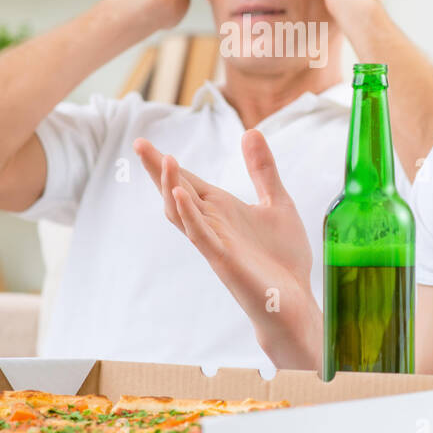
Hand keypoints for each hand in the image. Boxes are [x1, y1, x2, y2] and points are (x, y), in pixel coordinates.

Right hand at [133, 129, 321, 369]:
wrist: (294, 302)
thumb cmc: (283, 259)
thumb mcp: (277, 203)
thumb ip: (262, 170)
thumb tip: (250, 131)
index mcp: (221, 210)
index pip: (187, 182)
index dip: (166, 164)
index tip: (144, 143)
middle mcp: (212, 225)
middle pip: (175, 193)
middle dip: (157, 169)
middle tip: (138, 144)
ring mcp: (215, 243)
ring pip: (182, 213)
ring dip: (171, 187)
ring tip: (163, 159)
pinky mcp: (224, 261)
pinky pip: (200, 236)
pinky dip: (189, 215)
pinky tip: (180, 194)